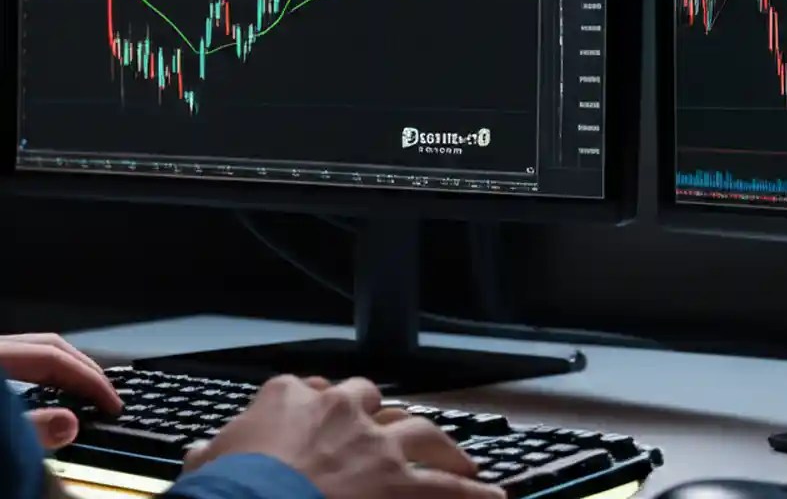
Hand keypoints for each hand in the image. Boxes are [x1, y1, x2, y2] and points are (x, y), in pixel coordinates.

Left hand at [0, 333, 122, 449]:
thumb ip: (26, 428)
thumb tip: (68, 425)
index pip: (51, 358)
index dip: (88, 380)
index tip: (112, 405)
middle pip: (48, 347)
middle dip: (84, 371)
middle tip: (107, 398)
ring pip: (34, 351)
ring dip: (66, 372)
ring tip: (86, 396)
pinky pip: (19, 364)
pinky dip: (42, 378)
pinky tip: (48, 397)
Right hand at [183, 375, 502, 498]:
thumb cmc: (223, 496)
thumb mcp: (203, 467)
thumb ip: (211, 454)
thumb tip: (200, 454)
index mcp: (286, 402)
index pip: (306, 392)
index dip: (318, 404)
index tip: (323, 417)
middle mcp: (338, 411)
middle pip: (370, 400)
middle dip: (382, 416)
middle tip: (393, 433)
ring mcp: (375, 445)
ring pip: (421, 432)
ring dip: (441, 447)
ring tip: (458, 461)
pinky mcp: (402, 482)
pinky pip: (449, 488)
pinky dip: (473, 494)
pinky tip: (492, 498)